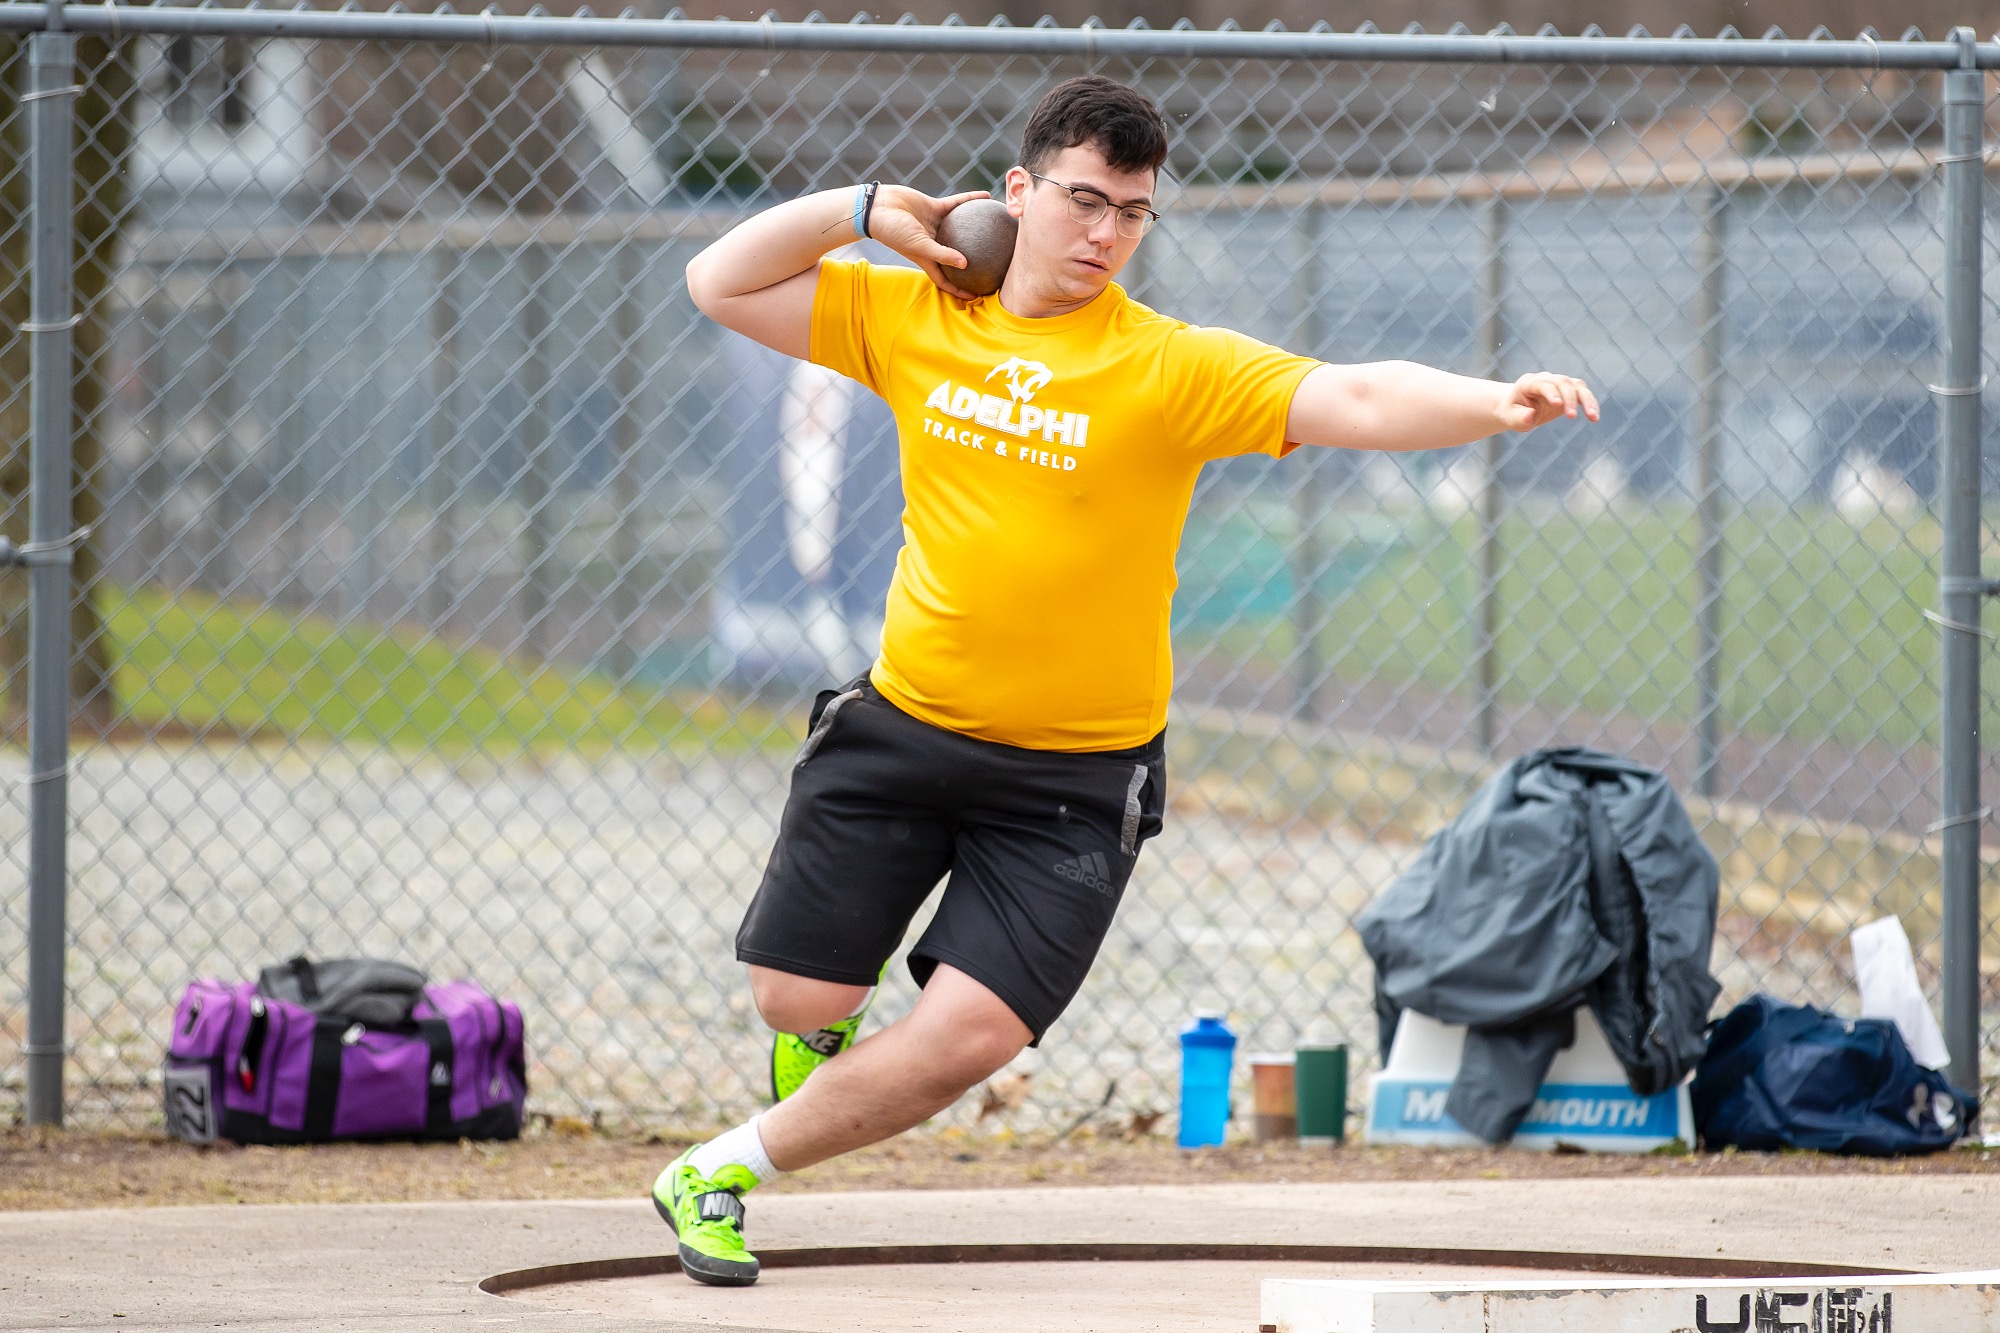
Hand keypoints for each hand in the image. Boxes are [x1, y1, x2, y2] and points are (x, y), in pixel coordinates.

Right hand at [867, 185, 990, 300]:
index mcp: (927, 259)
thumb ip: (942, 254)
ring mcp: (936, 226)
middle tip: (994, 265)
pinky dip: (970, 199)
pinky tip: (987, 196)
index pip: (945, 280)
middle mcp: (934, 244)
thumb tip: (965, 264)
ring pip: (961, 229)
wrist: (878, 207)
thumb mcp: (919, 246)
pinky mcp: (935, 208)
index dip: (959, 291)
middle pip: (957, 257)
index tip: (976, 297)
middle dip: (974, 263)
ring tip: (997, 227)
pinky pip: (957, 204)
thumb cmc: (894, 231)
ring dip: (977, 227)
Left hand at [1500, 372, 1599, 431]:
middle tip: (1572, 417)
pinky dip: (1590, 403)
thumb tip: (1530, 416)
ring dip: (1586, 400)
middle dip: (1569, 398)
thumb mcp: (1510, 417)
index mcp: (1528, 383)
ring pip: (1577, 385)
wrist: (1517, 406)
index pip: (1542, 384)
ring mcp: (1558, 383)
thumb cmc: (1512, 412)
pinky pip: (1583, 394)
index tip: (1558, 404)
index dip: (1551, 392)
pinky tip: (1595, 417)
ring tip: (1593, 417)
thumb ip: (1519, 417)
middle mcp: (1545, 379)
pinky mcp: (1569, 391)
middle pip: (1562, 382)